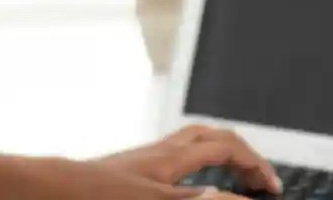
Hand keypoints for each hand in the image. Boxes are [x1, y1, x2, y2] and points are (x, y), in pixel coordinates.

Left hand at [95, 124, 281, 194]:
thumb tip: (241, 199)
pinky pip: (178, 155)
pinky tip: (193, 183)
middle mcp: (163, 151)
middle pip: (214, 138)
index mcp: (174, 156)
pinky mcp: (136, 167)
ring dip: (221, 156)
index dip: (255, 165)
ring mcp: (149, 157)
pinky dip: (198, 165)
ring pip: (195, 144)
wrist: (60, 188)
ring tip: (235, 179)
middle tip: (258, 181)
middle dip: (242, 155)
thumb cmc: (102, 193)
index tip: (271, 187)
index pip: (227, 148)